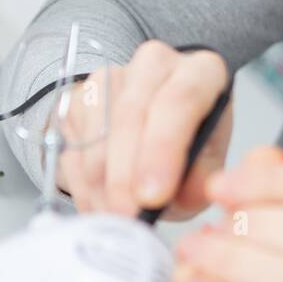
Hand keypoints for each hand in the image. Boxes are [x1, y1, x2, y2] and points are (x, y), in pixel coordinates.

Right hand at [52, 40, 231, 219]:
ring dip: (102, 185)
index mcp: (201, 70)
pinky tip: (101, 204)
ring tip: (116, 218)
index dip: (162, 150)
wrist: (155, 133)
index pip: (180, 100)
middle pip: (131, 114)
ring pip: (96, 132)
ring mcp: (111, 76)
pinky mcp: (78, 98)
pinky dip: (83, 184)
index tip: (153, 196)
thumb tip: (181, 197)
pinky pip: (73, 146)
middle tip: (127, 217)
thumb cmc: (191, 147)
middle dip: (125, 175)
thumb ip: (201, 180)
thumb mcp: (209, 165)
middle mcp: (155, 63)